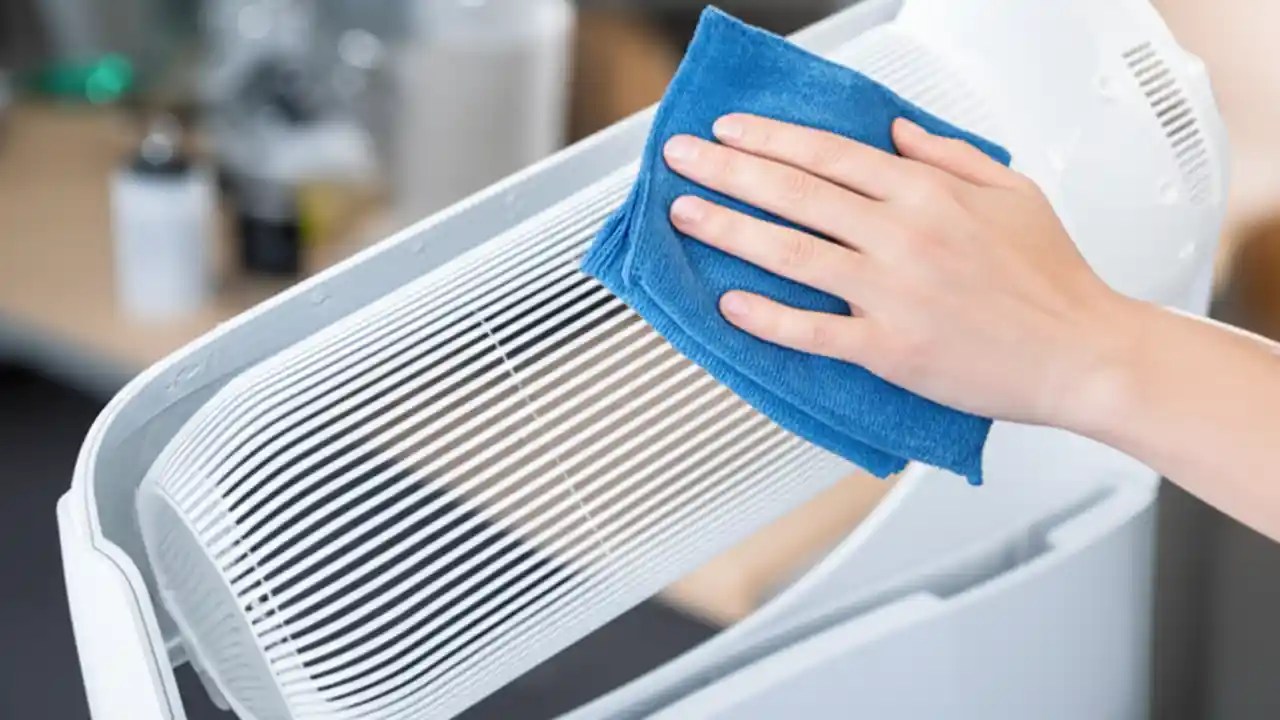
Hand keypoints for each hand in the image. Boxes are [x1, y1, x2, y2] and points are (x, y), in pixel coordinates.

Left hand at [662, 114, 1142, 429]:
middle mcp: (902, 235)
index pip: (828, 154)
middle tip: (682, 159)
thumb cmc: (1051, 277)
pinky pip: (814, 330)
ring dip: (729, 230)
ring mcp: (892, 293)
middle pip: (795, 192)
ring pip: (791, 252)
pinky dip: (766, 317)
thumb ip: (948, 155)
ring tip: (685, 215)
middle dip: (728, 170)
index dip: (769, 139)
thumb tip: (895, 132)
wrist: (1082, 352)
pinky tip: (728, 304)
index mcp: (927, 193)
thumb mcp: (1010, 191)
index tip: (729, 132)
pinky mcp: (890, 349)